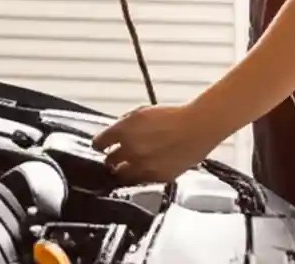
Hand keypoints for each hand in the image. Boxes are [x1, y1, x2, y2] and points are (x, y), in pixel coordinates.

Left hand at [91, 104, 223, 183]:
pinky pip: (139, 181)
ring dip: (123, 170)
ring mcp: (143, 166)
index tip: (101, 146)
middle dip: (111, 158)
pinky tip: (145, 168)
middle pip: (108, 162)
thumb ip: (123, 124)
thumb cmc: (172, 117)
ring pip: (121, 175)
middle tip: (116, 156)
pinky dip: (139, 176)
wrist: (196, 128)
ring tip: (129, 165)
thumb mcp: (141, 113)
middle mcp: (130, 150)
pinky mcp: (156, 178)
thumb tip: (113, 133)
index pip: (98, 143)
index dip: (99, 144)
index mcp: (123, 131)